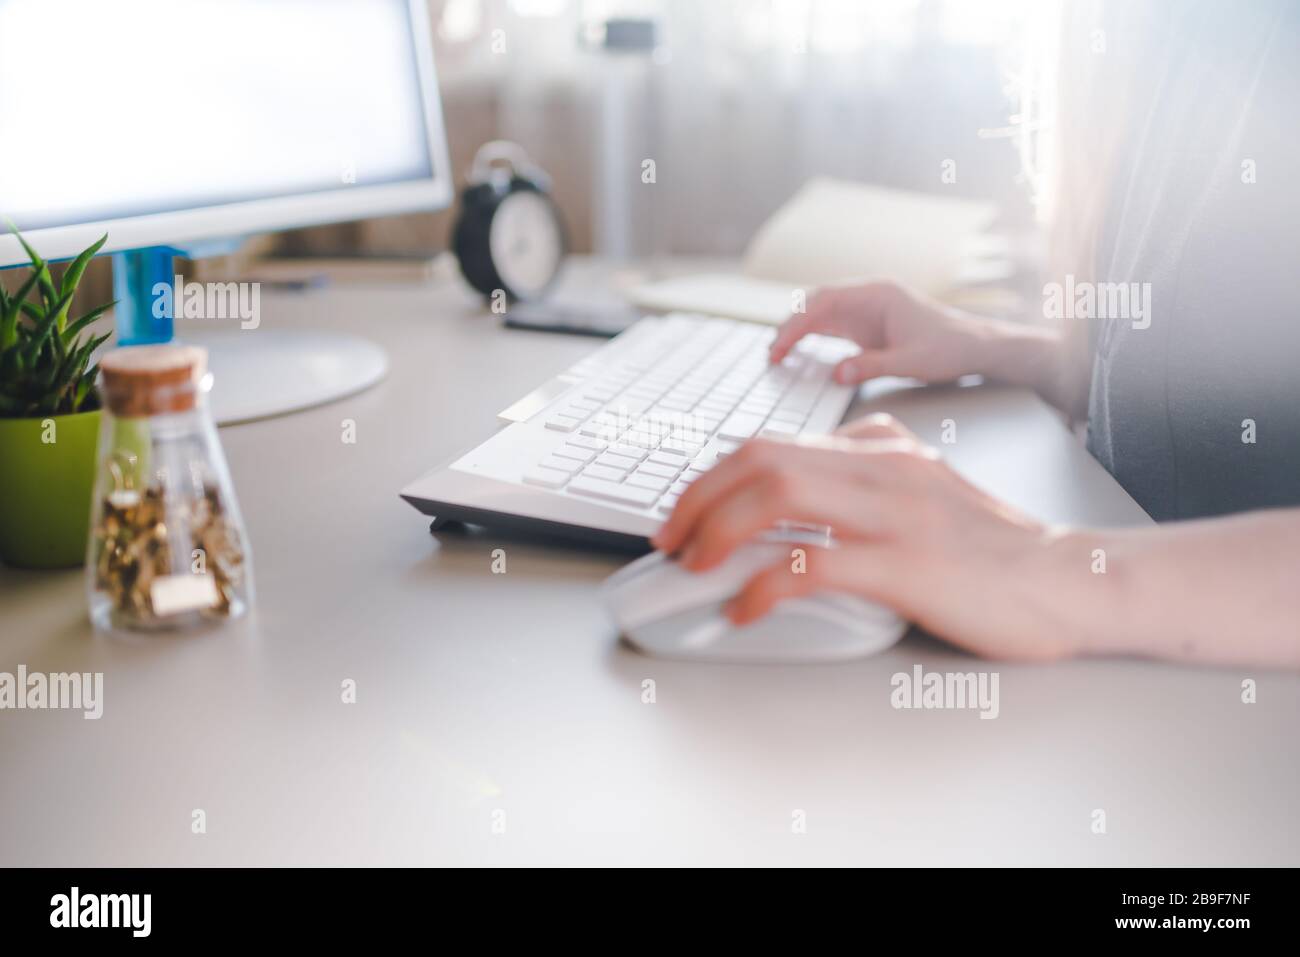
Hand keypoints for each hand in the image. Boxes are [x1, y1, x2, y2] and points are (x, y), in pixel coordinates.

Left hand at [652, 415, 1078, 660]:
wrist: (1069, 580)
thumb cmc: (992, 549)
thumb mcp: (919, 494)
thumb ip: (860, 486)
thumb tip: (786, 511)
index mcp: (881, 446)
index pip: (773, 442)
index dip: (713, 477)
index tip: (685, 511)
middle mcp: (882, 465)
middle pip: (761, 458)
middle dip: (698, 497)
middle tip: (668, 539)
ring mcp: (896, 511)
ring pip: (777, 493)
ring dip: (718, 530)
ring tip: (692, 566)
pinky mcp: (908, 563)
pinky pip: (815, 563)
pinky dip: (764, 585)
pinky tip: (745, 608)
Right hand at [770, 281, 996, 385]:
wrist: (975, 346)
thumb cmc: (950, 349)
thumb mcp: (912, 363)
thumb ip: (872, 367)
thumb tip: (835, 375)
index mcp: (878, 294)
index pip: (825, 301)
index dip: (797, 323)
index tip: (780, 347)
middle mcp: (868, 295)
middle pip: (816, 303)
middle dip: (790, 326)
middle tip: (771, 355)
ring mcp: (866, 308)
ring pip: (820, 312)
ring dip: (797, 330)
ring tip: (776, 354)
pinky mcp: (867, 324)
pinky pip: (831, 325)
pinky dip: (811, 336)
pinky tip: (796, 352)